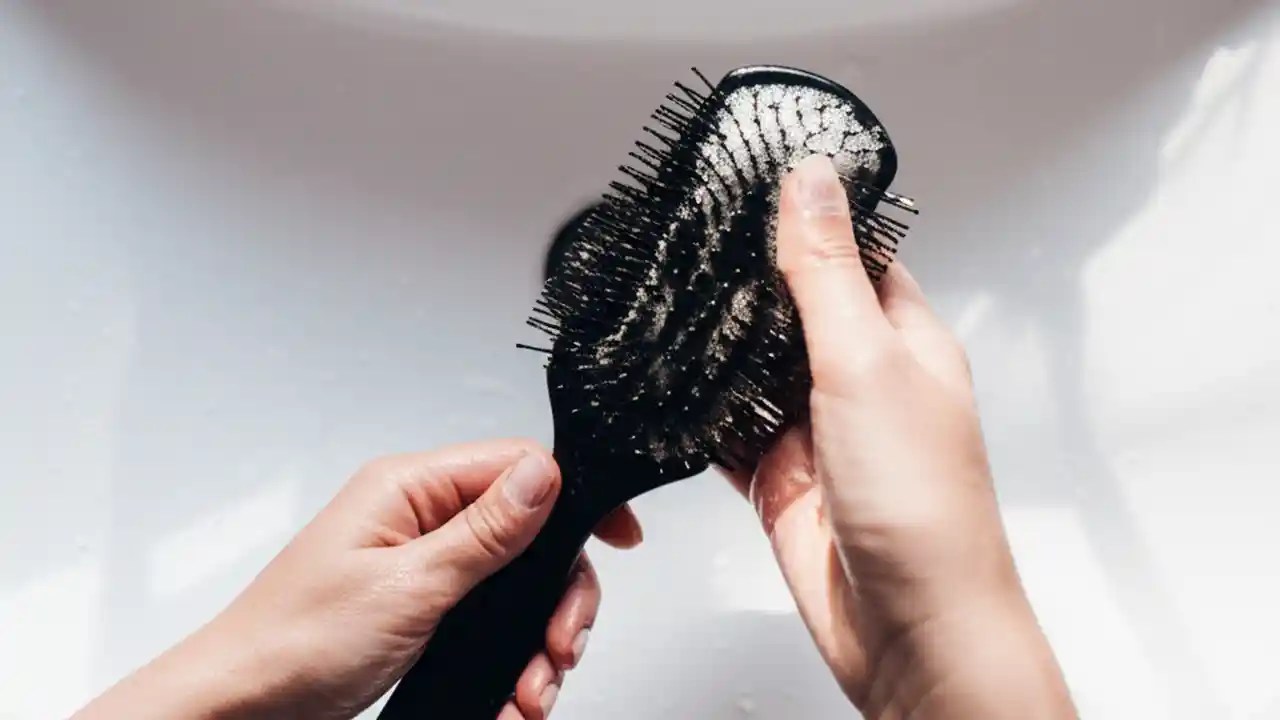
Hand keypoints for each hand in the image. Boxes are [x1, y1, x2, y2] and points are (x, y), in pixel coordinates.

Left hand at [75, 440, 641, 719]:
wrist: (239, 709)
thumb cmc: (295, 642)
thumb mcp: (408, 585)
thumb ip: (485, 532)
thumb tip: (545, 475)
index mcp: (410, 488)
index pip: (518, 465)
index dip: (576, 499)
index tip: (619, 539)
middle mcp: (420, 518)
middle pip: (530, 534)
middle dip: (557, 598)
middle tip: (560, 648)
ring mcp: (423, 565)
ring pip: (517, 585)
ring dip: (537, 641)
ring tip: (531, 691)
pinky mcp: (423, 608)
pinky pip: (490, 621)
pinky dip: (509, 661)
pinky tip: (508, 698)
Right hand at [728, 156, 1075, 718]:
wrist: (908, 629)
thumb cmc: (924, 507)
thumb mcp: (867, 363)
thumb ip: (827, 273)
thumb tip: (812, 181)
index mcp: (905, 340)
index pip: (857, 254)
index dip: (811, 218)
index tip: (758, 183)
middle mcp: (863, 381)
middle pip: (796, 309)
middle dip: (751, 286)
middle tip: (696, 246)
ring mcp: (820, 431)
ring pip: (756, 371)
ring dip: (722, 351)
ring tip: (673, 310)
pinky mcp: (781, 478)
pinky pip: (729, 433)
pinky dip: (702, 417)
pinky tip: (674, 396)